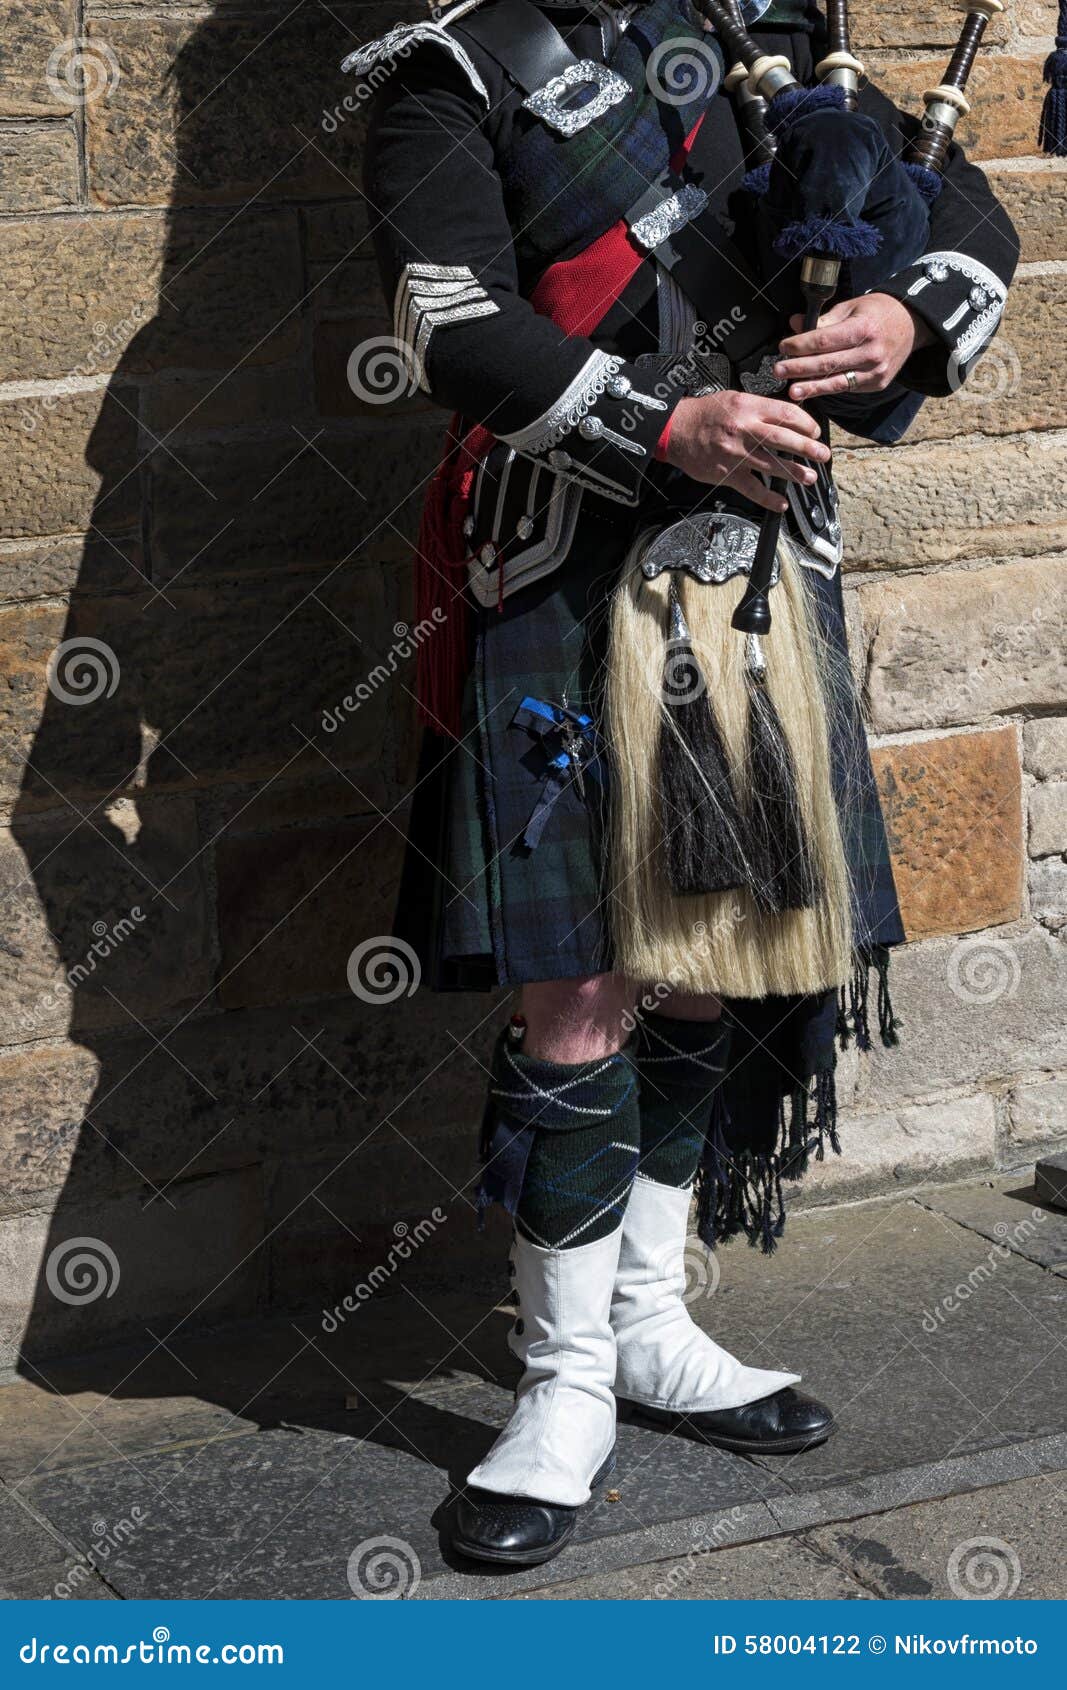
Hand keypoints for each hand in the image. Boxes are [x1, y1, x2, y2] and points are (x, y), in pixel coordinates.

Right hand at [663, 390, 830, 513]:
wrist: (675, 430)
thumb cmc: (705, 414)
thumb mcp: (734, 399)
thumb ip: (760, 408)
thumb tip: (787, 418)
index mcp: (748, 407)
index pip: (785, 414)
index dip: (805, 424)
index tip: (814, 432)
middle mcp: (743, 429)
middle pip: (783, 439)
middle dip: (807, 448)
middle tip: (822, 455)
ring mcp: (735, 453)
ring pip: (771, 465)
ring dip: (794, 473)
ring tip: (809, 478)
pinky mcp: (727, 473)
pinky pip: (752, 488)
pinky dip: (769, 498)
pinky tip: (781, 503)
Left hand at [773, 293, 935, 401]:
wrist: (911, 325)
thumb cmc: (877, 313)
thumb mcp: (851, 307)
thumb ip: (823, 319)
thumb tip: (794, 324)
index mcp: (863, 328)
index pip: (825, 340)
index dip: (801, 345)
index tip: (783, 347)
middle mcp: (871, 352)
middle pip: (827, 363)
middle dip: (799, 368)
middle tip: (778, 371)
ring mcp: (875, 371)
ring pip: (836, 382)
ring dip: (811, 387)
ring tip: (792, 390)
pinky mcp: (876, 384)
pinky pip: (846, 388)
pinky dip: (827, 388)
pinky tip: (811, 389)